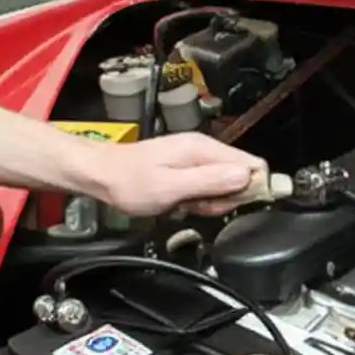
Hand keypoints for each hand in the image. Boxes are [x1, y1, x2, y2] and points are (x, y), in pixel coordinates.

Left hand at [95, 132, 264, 216]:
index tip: (227, 203)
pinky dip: (200, 199)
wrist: (101, 175)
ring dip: (211, 201)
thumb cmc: (130, 182)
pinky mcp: (190, 168)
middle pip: (242, 176)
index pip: (253, 164)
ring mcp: (197, 158)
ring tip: (186, 203)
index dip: (250, 188)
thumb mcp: (171, 187)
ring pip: (227, 184)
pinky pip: (210, 186)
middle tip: (199, 205)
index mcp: (204, 149)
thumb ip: (210, 181)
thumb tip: (246, 176)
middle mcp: (205, 149)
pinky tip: (182, 202)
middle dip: (227, 198)